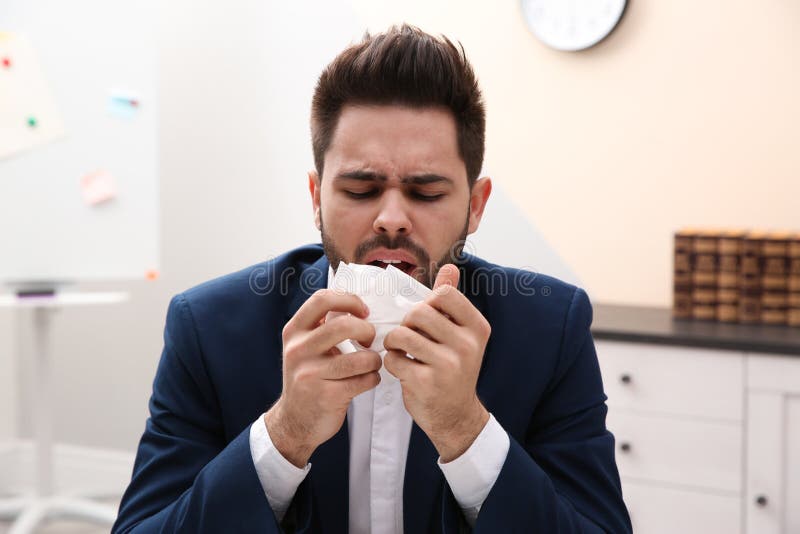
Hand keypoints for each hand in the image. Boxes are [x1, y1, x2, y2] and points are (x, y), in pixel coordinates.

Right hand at [265, 289, 381, 466]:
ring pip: (360, 358)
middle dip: (367, 331)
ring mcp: (310, 374)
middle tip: (369, 340)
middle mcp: (298, 350)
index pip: (322, 300)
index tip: (363, 311)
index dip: (349, 300)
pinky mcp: (326, 396)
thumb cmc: (308, 379)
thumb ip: (322, 327)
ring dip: (374, 360)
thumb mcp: (304, 348)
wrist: (294, 421)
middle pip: (344, 326)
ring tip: (371, 364)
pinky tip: (366, 380)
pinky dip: (372, 379)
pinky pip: (363, 380)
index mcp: (294, 332)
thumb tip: (356, 306)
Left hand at [383, 264, 490, 461]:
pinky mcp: (426, 383)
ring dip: (394, 343)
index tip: (426, 320)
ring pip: (402, 334)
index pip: (444, 294)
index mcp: (477, 328)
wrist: (456, 416)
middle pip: (418, 312)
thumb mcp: (460, 335)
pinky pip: (393, 359)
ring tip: (403, 351)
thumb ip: (452, 302)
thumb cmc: (453, 369)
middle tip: (409, 338)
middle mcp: (467, 345)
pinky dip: (392, 363)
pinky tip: (403, 370)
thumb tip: (450, 267)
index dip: (427, 303)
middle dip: (406, 323)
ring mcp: (448, 365)